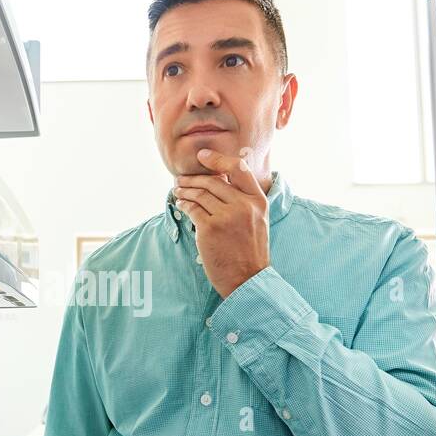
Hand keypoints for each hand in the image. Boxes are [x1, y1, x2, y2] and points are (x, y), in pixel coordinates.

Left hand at [173, 147, 270, 298]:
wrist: (248, 280)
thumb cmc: (250, 253)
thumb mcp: (257, 221)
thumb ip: (244, 201)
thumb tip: (221, 180)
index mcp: (258, 201)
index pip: (238, 168)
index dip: (218, 159)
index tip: (203, 155)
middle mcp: (244, 205)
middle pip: (213, 181)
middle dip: (193, 179)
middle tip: (181, 179)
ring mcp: (226, 216)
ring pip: (200, 194)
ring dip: (185, 191)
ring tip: (177, 191)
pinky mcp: (210, 228)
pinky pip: (191, 209)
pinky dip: (183, 205)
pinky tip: (180, 204)